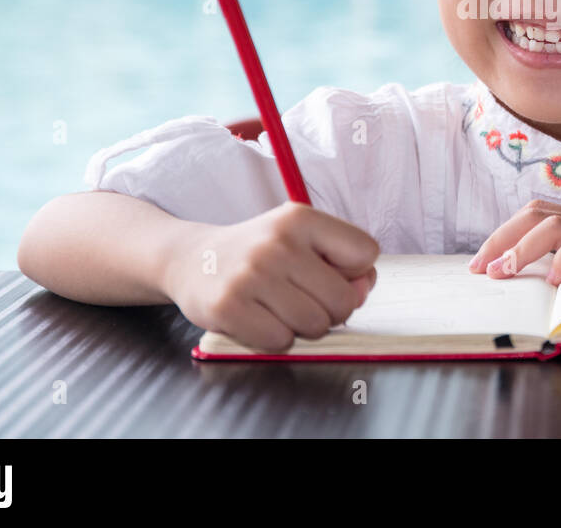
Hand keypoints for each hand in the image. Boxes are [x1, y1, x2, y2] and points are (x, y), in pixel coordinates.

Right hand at [165, 200, 378, 351]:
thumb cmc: (262, 255)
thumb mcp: (303, 240)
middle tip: (301, 298)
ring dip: (302, 326)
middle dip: (330, 309)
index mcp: (302, 218)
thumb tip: (361, 291)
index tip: (326, 270)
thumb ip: (345, 262)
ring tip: (278, 307)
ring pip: (315, 325)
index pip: (366, 252)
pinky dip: (275, 338)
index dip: (354, 272)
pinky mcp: (228, 306)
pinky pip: (280, 341)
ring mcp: (252, 274)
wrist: (194, 260)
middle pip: (344, 300)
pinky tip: (258, 318)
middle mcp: (278, 242)